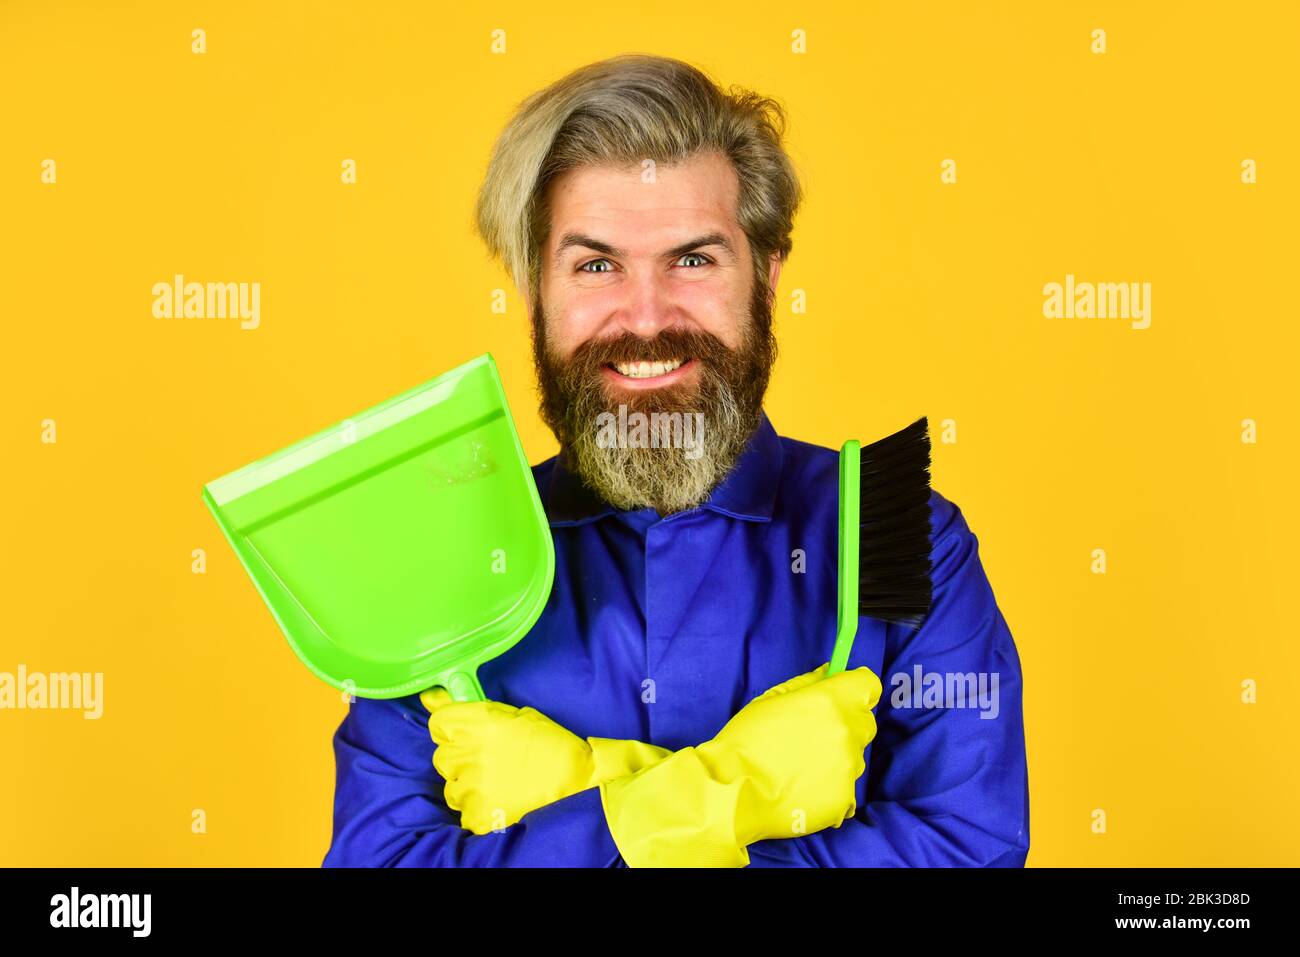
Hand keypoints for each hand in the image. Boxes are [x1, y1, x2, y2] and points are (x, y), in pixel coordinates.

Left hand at [421, 689, 670, 834]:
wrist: (578, 784)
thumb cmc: (552, 745)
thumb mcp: (518, 716)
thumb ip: (473, 710)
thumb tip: (431, 698)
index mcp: (481, 724)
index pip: (438, 722)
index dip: (450, 727)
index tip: (462, 732)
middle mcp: (470, 754)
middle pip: (443, 755)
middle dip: (461, 756)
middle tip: (489, 759)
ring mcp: (471, 787)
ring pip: (451, 785)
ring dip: (468, 783)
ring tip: (498, 782)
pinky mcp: (476, 814)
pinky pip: (463, 810)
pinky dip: (478, 807)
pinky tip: (500, 800)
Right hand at [599, 663, 882, 866]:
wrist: (734, 791)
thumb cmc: (746, 740)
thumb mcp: (770, 700)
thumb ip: (807, 684)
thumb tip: (830, 673)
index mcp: (831, 702)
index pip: (869, 685)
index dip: (855, 689)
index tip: (843, 695)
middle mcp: (847, 732)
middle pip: (864, 722)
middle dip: (846, 723)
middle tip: (813, 734)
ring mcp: (848, 768)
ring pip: (854, 756)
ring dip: (837, 756)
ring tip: (802, 767)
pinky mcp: (844, 798)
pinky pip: (845, 786)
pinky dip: (829, 786)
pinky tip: (802, 788)